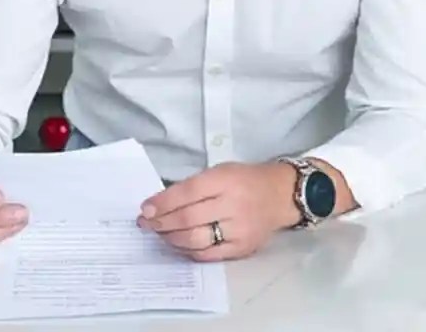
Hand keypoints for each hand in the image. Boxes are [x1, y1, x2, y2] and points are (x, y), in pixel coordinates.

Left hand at [136, 162, 296, 261]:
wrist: (280, 195)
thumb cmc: (245, 180)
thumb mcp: (221, 171)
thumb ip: (193, 186)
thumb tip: (159, 204)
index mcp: (226, 180)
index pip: (187, 192)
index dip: (162, 203)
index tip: (145, 209)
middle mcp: (233, 205)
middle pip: (188, 218)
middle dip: (161, 223)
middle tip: (146, 224)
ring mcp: (239, 229)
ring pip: (195, 239)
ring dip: (171, 238)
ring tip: (160, 234)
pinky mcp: (242, 248)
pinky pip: (208, 254)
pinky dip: (188, 251)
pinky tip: (179, 244)